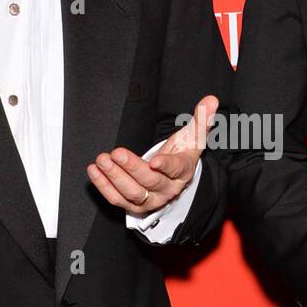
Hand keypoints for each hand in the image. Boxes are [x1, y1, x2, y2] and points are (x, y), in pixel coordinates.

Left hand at [86, 94, 218, 215]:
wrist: (173, 179)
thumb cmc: (182, 153)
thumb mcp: (193, 137)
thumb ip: (201, 119)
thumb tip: (211, 100)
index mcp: (183, 171)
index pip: (176, 169)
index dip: (166, 166)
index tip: (154, 161)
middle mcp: (168, 189)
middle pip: (150, 181)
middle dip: (131, 168)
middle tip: (116, 153)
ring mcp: (151, 200)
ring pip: (132, 193)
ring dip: (114, 177)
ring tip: (101, 160)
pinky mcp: (134, 205)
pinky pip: (117, 199)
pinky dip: (104, 186)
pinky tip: (94, 171)